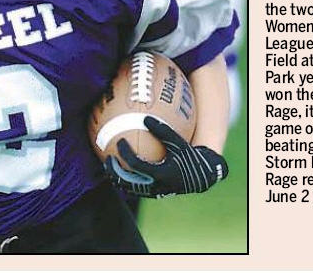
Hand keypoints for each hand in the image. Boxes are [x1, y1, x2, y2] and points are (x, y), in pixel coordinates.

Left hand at [104, 116, 228, 197]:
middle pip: (128, 183)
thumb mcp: (179, 143)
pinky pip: (138, 189)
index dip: (125, 153)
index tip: (120, 141)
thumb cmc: (192, 157)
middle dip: (114, 172)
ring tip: (111, 167)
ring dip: (119, 179)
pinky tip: (123, 169)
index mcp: (161, 173)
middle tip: (107, 159)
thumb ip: (162, 131)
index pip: (136, 164)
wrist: (205, 176)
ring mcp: (156, 192)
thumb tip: (145, 118)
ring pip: (131, 189)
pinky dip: (128, 181)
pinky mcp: (157, 194)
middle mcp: (157, 186)